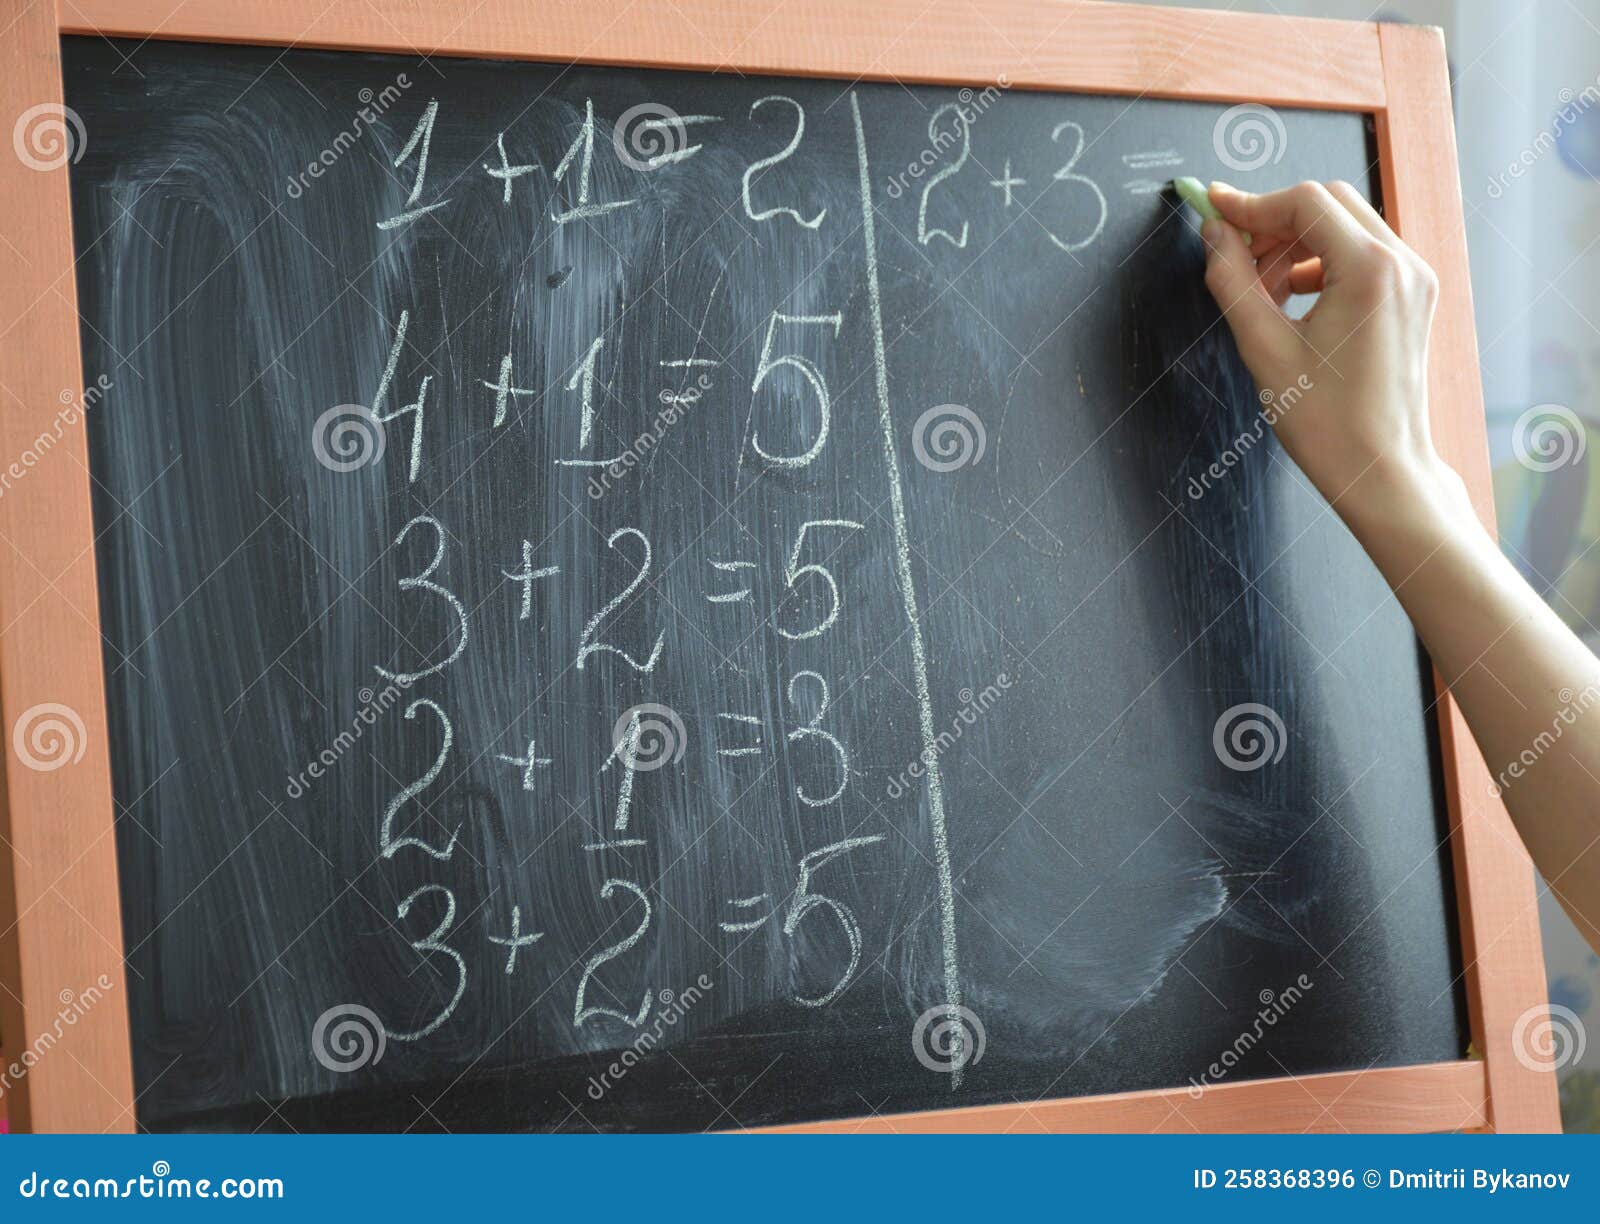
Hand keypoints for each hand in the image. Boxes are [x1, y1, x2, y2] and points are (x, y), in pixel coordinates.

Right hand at [1199, 179, 1467, 535]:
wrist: (1381, 470)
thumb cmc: (1329, 424)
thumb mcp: (1264, 349)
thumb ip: (1233, 281)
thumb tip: (1215, 235)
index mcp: (1371, 271)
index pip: (1304, 203)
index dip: (1250, 204)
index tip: (1212, 211)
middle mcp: (1402, 264)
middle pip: (1327, 205)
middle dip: (1273, 223)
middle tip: (1231, 254)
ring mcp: (1413, 279)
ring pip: (1343, 227)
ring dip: (1294, 245)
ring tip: (1259, 290)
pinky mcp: (1410, 297)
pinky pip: (1361, 255)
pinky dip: (1319, 264)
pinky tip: (1291, 301)